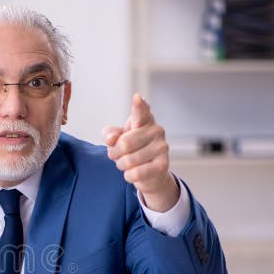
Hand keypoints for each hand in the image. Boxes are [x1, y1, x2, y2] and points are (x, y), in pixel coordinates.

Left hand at [102, 93, 178, 211]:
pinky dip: (129, 176)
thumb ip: (110, 134)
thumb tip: (112, 138)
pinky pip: (135, 173)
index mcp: (144, 120)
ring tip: (127, 163)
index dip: (139, 106)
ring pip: (128, 160)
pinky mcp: (163, 165)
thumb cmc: (131, 150)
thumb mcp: (116, 139)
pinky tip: (134, 173)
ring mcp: (162, 147)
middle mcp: (156, 130)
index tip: (137, 97)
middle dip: (114, 153)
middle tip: (117, 155)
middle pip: (124, 143)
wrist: (149, 173)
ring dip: (121, 165)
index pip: (141, 111)